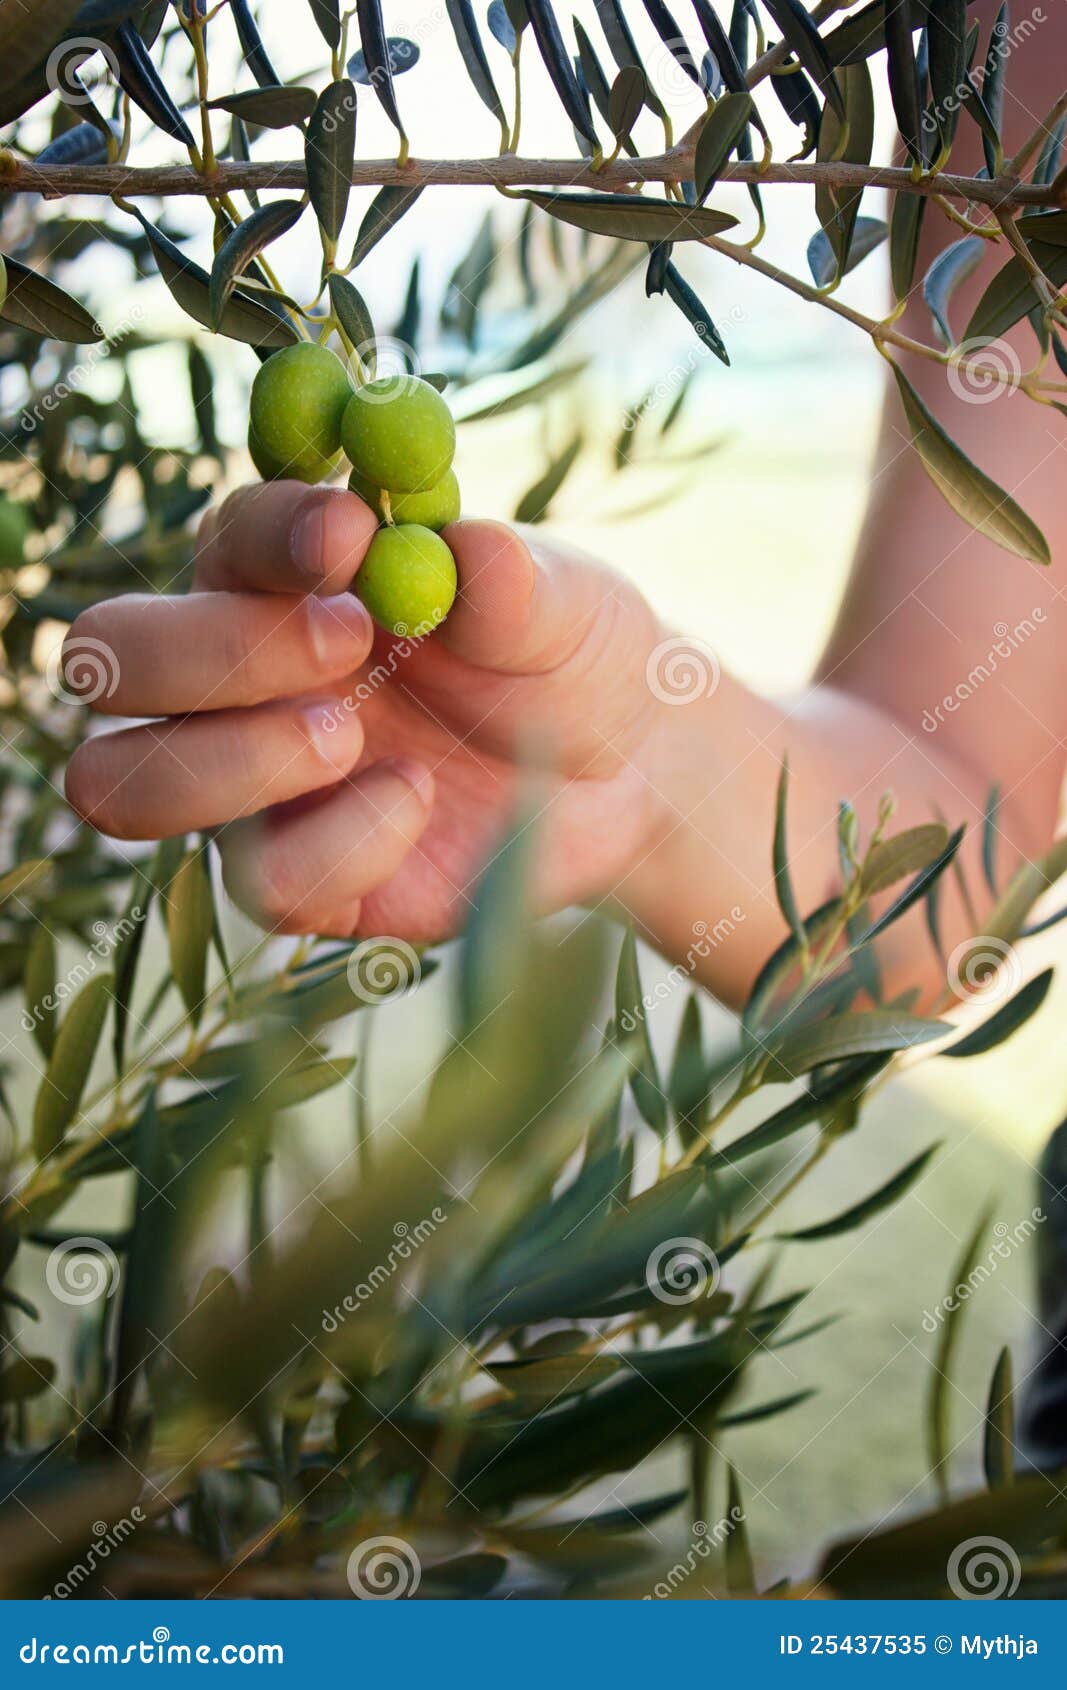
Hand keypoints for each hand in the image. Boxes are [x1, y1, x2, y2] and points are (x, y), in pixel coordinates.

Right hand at [63, 482, 667, 942]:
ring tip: (350, 737)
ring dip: (230, 757)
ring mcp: (254, 787)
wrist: (626, 777)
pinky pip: (257, 881)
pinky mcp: (298, 881)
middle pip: (114, 655)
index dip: (266, 533)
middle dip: (209, 648)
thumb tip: (472, 549)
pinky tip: (415, 804)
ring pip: (122, 783)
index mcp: (288, 579)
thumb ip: (517, 582)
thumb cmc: (572, 662)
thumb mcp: (567, 607)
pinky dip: (336, 844)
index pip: (220, 540)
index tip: (349, 532)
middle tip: (346, 640)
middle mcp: (241, 678)